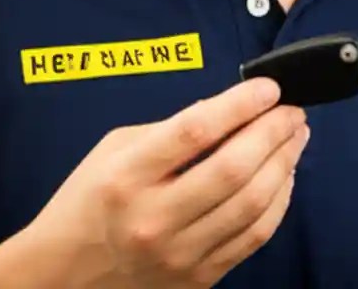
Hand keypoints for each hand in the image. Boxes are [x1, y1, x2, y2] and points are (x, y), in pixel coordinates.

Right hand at [24, 78, 308, 288]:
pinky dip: (279, 201)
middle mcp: (153, 218)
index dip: (240, 104)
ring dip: (285, 163)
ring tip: (295, 137)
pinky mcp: (199, 277)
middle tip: (292, 111)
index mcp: (126, 177)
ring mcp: (179, 253)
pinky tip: (284, 176)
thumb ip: (171, 130)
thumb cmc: (89, 203)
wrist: (63, 277)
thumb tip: (231, 110)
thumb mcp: (113, 151)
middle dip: (274, 132)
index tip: (268, 88)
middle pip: (234, 167)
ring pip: (253, 203)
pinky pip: (255, 235)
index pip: (195, 131)